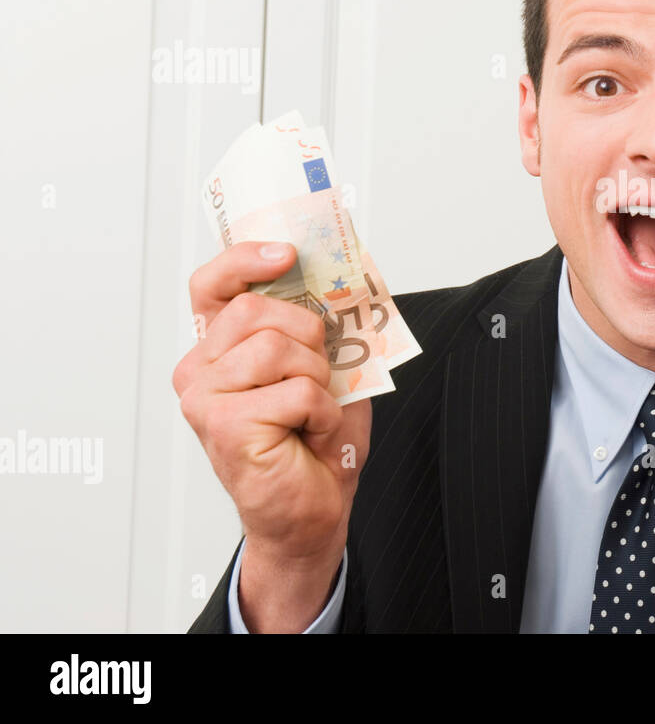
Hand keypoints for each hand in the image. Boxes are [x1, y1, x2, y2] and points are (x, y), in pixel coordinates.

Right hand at [172, 241, 372, 630]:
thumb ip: (319, 324)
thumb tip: (344, 274)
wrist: (312, 510)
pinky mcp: (224, 425)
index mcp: (219, 351)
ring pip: (277, 347)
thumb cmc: (313, 442)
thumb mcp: (324, 369)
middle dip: (306, 335)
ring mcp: (204, 399)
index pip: (212, 287)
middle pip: (254, 310)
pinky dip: (321, 412)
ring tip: (311, 412)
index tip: (286, 253)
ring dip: (317, 379)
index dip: (244, 260)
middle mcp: (200, 371)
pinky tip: (309, 435)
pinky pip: (296, 390)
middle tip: (318, 375)